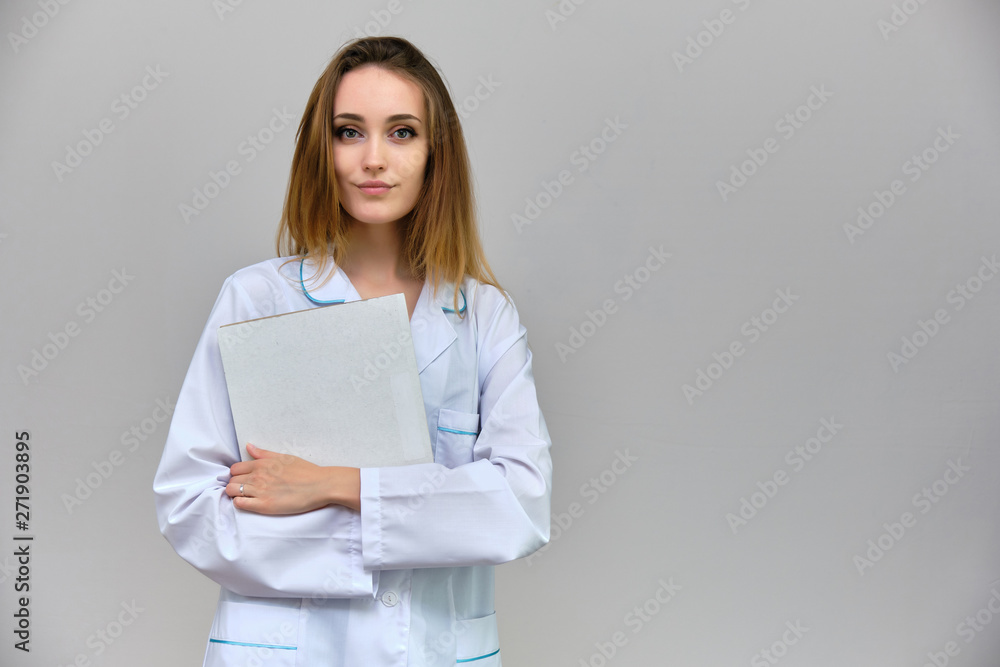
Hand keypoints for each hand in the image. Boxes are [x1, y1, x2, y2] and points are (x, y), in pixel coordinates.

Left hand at [226, 443, 360, 513]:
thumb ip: (264, 453)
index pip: (235, 468)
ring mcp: (260, 491)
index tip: (243, 479)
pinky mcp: (264, 506)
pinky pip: (240, 504)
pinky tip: (250, 503)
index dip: (237, 475)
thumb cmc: (306, 471)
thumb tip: (249, 446)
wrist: (320, 485)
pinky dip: (240, 503)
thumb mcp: (284, 457)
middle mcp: (258, 476)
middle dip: (235, 484)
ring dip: (235, 494)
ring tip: (246, 497)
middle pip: (232, 480)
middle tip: (245, 489)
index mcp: (262, 463)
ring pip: (231, 491)